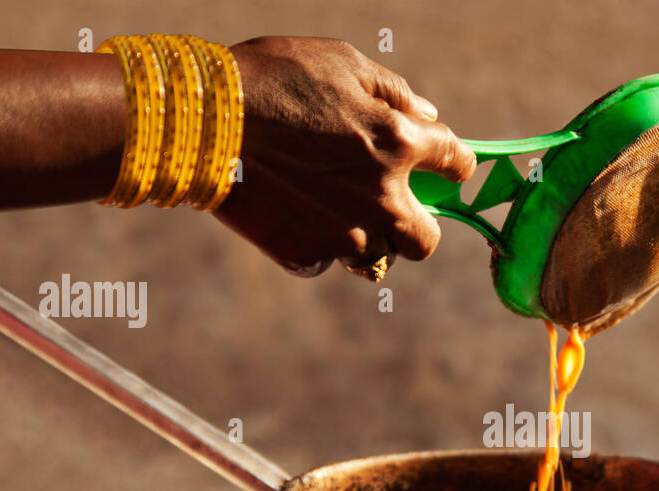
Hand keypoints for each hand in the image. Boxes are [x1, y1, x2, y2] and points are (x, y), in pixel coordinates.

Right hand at [214, 37, 476, 277]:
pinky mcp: (306, 255)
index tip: (445, 165)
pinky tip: (292, 214)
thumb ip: (394, 93)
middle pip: (426, 241)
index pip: (456, 163)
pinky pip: (325, 262)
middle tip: (391, 207)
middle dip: (416, 225)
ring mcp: (346, 234)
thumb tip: (428, 117)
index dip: (453, 162)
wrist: (202, 121)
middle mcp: (382, 198)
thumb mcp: (340, 62)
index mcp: (399, 143)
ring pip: (377, 261)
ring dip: (366, 242)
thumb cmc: (271, 79)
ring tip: (335, 215)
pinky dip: (314, 244)